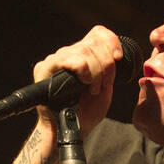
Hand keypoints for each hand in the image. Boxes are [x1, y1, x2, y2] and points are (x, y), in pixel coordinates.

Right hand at [33, 25, 122, 139]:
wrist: (73, 130)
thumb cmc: (87, 111)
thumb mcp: (105, 85)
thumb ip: (108, 66)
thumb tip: (114, 51)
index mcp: (82, 54)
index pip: (97, 33)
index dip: (111, 42)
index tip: (118, 58)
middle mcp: (68, 53)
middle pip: (93, 42)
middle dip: (106, 65)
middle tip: (104, 85)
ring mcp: (55, 60)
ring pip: (84, 50)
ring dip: (96, 71)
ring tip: (94, 89)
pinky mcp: (44, 68)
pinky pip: (68, 58)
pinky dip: (83, 69)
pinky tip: (85, 83)